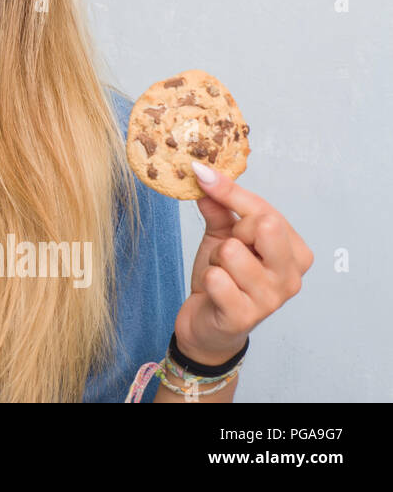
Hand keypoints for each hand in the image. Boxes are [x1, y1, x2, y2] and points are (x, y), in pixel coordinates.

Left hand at [174, 160, 312, 364]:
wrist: (207, 324)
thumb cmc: (222, 278)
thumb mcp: (223, 237)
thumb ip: (220, 207)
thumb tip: (205, 175)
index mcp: (295, 252)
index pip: (266, 210)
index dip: (230, 191)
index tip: (202, 173)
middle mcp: (291, 276)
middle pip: (264, 225)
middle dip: (234, 232)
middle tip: (227, 249)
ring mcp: (271, 299)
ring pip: (232, 251)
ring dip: (215, 259)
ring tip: (219, 272)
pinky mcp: (245, 316)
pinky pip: (216, 278)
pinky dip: (207, 278)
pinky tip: (213, 291)